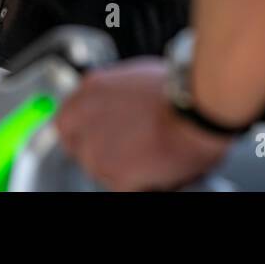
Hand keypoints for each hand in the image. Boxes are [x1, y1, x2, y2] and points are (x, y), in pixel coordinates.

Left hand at [55, 58, 231, 190]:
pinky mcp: (115, 175)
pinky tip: (156, 167)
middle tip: (128, 150)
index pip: (65, 120)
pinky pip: (121, 187)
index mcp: (91, 89)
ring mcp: (98, 149)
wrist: (199, 106)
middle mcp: (86, 119)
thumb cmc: (180, 88)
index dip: (83, 132)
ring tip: (149, 154)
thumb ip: (113, 94)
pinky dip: (138, 183)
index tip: (95, 137)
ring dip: (121, 168)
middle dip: (100, 152)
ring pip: (100, 170)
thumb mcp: (134, 76)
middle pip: (79, 148)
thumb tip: (116, 105)